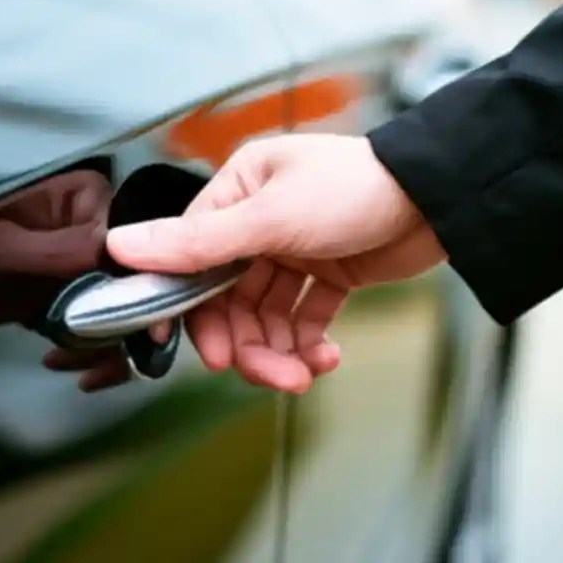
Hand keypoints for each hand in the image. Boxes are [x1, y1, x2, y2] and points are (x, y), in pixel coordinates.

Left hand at [0, 170, 149, 390]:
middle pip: (141, 281)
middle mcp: (96, 227)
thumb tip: (120, 253)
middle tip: (97, 366)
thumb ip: (63, 250)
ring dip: (107, 347)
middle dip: (124, 328)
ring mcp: (86, 264)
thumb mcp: (1, 250)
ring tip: (68, 366)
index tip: (147, 331)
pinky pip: (102, 327)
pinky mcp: (72, 296)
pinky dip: (93, 352)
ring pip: (127, 311)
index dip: (147, 288)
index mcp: (85, 198)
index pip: (139, 243)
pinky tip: (63, 363)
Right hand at [106, 134, 444, 393]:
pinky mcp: (331, 270)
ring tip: (303, 373)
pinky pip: (304, 316)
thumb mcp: (269, 218)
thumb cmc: (355, 188)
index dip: (195, 311)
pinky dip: (309, 341)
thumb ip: (196, 243)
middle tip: (270, 375)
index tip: (206, 353)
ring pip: (267, 314)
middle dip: (248, 343)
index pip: (193, 261)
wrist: (441, 196)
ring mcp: (296, 247)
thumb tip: (122, 246)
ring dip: (280, 351)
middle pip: (231, 298)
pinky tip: (325, 356)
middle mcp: (259, 219)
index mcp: (237, 192)